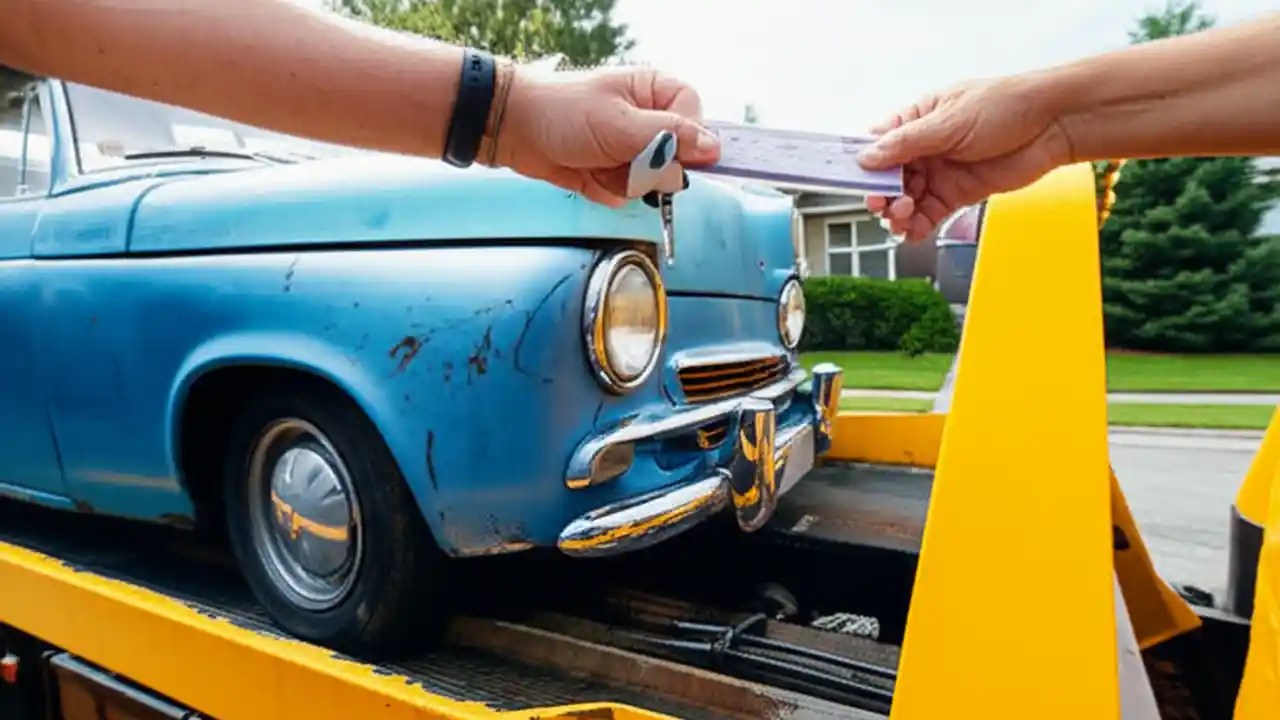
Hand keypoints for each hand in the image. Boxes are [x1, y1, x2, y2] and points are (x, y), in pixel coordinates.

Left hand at [494, 65, 721, 207]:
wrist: (512, 129)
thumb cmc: (561, 112)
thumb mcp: (621, 124)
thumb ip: (669, 138)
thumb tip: (712, 148)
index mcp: (655, 92)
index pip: (696, 122)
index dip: (684, 143)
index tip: (668, 155)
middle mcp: (647, 120)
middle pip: (676, 160)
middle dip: (646, 167)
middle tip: (618, 155)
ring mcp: (629, 149)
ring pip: (651, 183)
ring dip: (622, 181)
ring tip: (594, 162)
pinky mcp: (612, 172)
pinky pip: (626, 195)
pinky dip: (606, 190)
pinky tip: (585, 173)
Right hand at [857, 76, 1072, 240]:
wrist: (1053, 125)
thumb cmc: (1005, 107)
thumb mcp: (949, 121)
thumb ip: (906, 142)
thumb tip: (867, 158)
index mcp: (916, 120)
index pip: (876, 143)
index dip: (862, 164)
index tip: (855, 181)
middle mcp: (924, 148)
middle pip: (886, 178)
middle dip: (881, 193)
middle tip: (884, 203)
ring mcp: (939, 173)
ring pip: (904, 200)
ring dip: (897, 213)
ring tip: (904, 215)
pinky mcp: (957, 195)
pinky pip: (928, 215)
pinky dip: (917, 227)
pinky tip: (913, 232)